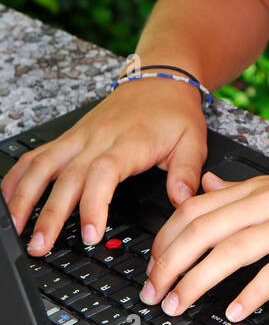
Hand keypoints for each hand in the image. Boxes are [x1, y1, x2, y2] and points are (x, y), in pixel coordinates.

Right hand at [0, 79, 207, 253]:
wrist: (160, 79)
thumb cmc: (174, 113)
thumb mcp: (193, 140)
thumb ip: (187, 173)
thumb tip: (181, 201)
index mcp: (129, 142)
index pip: (103, 173)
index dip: (93, 203)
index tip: (90, 233)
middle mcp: (98, 139)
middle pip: (67, 176)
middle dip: (50, 214)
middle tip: (40, 246)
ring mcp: (79, 137)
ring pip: (43, 165)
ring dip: (24, 196)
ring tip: (13, 228)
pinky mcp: (69, 137)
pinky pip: (37, 155)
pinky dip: (18, 175)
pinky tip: (5, 197)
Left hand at [139, 160, 268, 321]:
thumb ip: (245, 189)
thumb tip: (208, 186)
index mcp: (263, 186)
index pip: (197, 207)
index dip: (166, 238)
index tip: (152, 265)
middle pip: (204, 229)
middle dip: (170, 264)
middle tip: (153, 293)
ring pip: (230, 250)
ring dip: (197, 282)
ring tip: (179, 305)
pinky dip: (251, 293)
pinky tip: (235, 312)